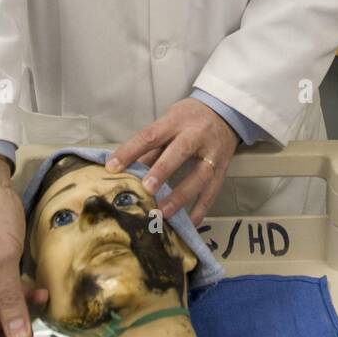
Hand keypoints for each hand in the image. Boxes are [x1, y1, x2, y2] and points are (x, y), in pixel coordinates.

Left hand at [105, 98, 238, 226]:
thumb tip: (125, 168)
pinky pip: (212, 192)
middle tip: (146, 189)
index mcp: (176, 121)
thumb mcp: (168, 122)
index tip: (112, 167)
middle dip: (162, 171)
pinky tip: (189, 223)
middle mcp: (196, 135)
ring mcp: (212, 154)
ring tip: (163, 213)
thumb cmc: (188, 119)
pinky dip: (201, 209)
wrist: (225, 113)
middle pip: (179, 152)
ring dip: (181, 196)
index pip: (150, 135)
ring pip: (199, 175)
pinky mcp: (222, 170)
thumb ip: (151, 146)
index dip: (130, 151)